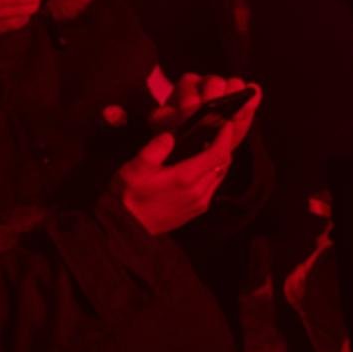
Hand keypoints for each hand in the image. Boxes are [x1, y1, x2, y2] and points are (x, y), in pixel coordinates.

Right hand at [114, 75, 257, 237]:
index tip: (226, 124)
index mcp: (186, 177)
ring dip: (219, 162)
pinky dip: (213, 174)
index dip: (226, 137)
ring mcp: (200, 203)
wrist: (126, 227)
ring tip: (210, 148)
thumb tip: (171, 135)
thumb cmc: (129, 194)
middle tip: (218, 133)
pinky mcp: (196, 211)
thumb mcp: (137, 166)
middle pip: (223, 165)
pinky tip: (201, 168)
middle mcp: (199, 191)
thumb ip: (156, 147)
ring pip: (220, 177)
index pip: (218, 154)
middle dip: (224, 147)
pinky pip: (213, 188)